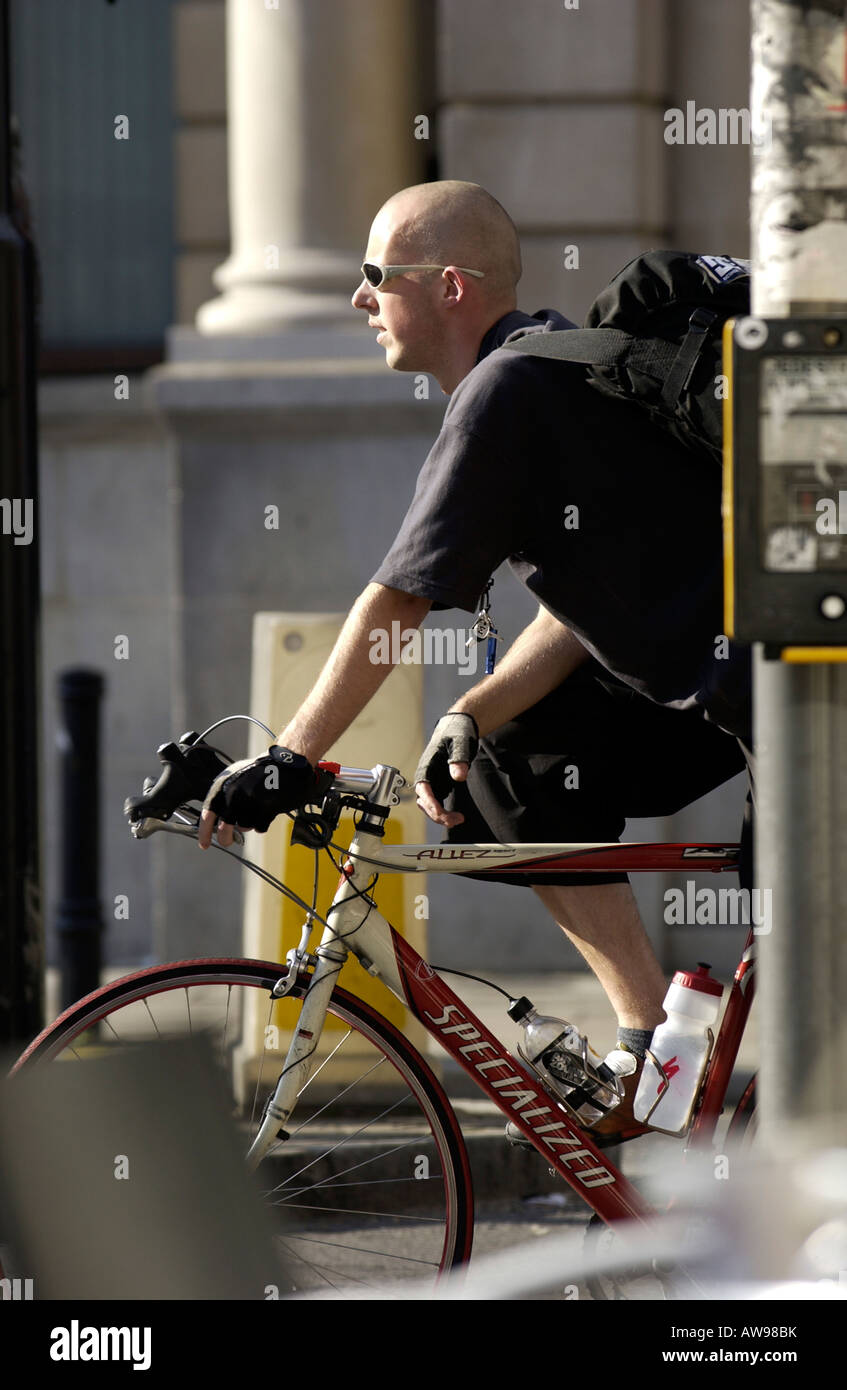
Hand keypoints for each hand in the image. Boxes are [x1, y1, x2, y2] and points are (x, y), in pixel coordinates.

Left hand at [198, 745, 313, 848]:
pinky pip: (259, 828)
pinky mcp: (266, 809)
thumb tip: (213, 821)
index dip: (204, 832)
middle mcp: (234, 793)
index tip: (204, 844)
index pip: (208, 813)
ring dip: (249, 823)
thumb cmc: (261, 770)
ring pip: (243, 827)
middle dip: (225, 838)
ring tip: (257, 807)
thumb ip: (223, 796)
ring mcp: (250, 802)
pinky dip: (262, 823)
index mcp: (223, 784)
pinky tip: (267, 809)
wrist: (287, 764)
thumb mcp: (236, 776)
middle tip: (227, 840)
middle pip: (224, 829)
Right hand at [413, 712, 478, 828]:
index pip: (423, 789)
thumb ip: (459, 758)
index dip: (430, 804)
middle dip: (437, 814)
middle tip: (456, 820)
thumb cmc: (457, 731)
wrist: (458, 726)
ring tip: (459, 819)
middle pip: (424, 801)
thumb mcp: (460, 742)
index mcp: (427, 765)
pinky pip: (438, 803)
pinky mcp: (440, 784)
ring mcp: (432, 781)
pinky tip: (457, 815)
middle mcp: (426, 775)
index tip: (442, 814)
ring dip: (441, 816)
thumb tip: (459, 776)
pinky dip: (445, 812)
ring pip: (430, 805)